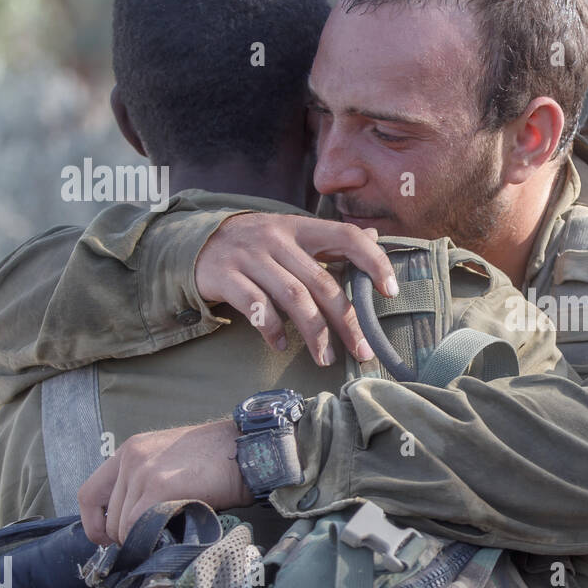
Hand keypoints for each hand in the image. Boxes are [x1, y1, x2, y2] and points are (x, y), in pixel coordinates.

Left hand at [77, 420, 252, 545]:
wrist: (247, 450)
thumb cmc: (219, 458)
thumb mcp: (171, 460)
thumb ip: (146, 482)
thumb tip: (134, 521)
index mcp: (131, 450)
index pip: (89, 493)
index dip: (94, 522)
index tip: (107, 538)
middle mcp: (130, 458)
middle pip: (108, 515)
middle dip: (124, 537)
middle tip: (150, 541)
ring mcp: (142, 471)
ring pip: (121, 526)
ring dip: (140, 539)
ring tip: (166, 535)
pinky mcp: (158, 487)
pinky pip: (136, 526)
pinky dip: (147, 540)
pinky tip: (167, 537)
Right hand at [195, 212, 399, 365]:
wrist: (196, 241)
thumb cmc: (257, 245)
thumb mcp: (293, 235)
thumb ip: (331, 242)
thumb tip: (375, 239)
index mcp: (301, 228)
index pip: (347, 236)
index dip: (373, 261)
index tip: (391, 291)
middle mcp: (277, 239)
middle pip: (321, 281)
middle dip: (347, 321)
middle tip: (363, 352)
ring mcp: (250, 257)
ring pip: (292, 297)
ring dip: (314, 333)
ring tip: (325, 359)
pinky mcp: (224, 276)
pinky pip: (255, 307)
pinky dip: (271, 329)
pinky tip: (279, 345)